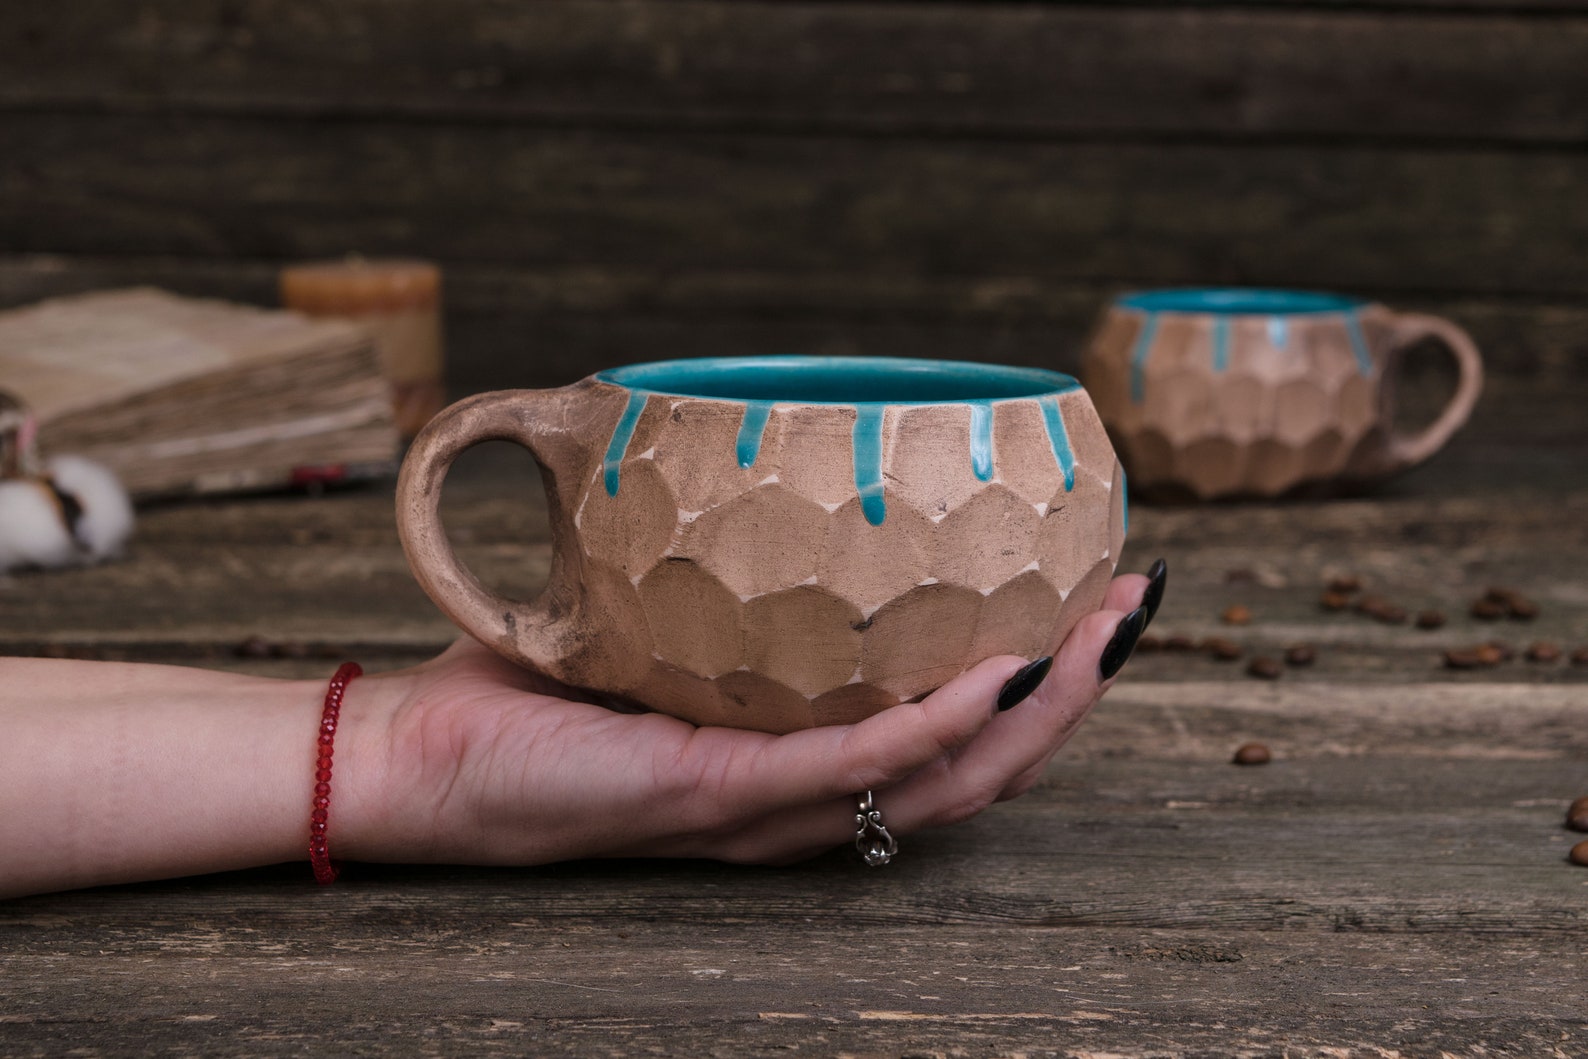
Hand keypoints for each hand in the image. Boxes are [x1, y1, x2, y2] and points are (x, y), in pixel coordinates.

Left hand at [341, 572, 1152, 867]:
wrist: (421, 755)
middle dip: (1076, 686)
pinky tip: (1000, 672)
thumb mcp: (645, 610)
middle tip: (1137, 598)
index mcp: (800, 756)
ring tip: (1107, 626)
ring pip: (948, 777)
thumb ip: (710, 556)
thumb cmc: (528, 690)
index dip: (1038, 675)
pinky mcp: (722, 797)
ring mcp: (770, 807)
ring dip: (1041, 705)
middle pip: (981, 763)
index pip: (947, 733)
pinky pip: (853, 765)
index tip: (1095, 587)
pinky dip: (937, 724)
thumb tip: (745, 448)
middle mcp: (804, 797)